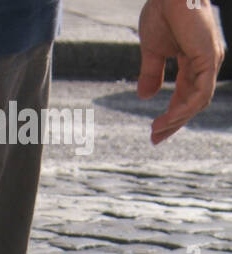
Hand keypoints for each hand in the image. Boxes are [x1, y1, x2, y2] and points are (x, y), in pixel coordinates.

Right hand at [137, 0, 224, 142]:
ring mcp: (210, 61)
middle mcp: (207, 62)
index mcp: (195, 59)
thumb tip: (144, 97)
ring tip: (157, 130)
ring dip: (177, 119)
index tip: (154, 131)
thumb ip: (151, 73)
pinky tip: (169, 118)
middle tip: (155, 139)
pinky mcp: (209, 58)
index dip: (171, 114)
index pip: (186, 94)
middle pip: (193, 102)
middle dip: (174, 122)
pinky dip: (185, 108)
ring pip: (197, 102)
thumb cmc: (162, 12)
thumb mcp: (152, 49)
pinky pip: (200, 93)